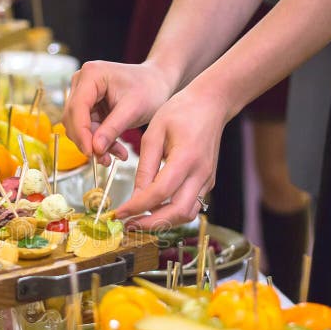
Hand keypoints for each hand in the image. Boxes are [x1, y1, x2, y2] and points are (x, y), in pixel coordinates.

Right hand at [62, 60, 176, 164]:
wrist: (156, 83)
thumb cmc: (149, 88)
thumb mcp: (133, 109)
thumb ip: (112, 128)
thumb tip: (95, 148)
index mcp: (91, 75)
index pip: (77, 108)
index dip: (81, 133)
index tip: (91, 152)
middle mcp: (82, 82)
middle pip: (73, 119)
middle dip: (88, 141)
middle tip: (104, 159)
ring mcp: (83, 95)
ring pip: (79, 127)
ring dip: (94, 144)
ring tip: (116, 154)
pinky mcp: (88, 107)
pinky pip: (88, 130)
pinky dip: (100, 142)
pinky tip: (116, 150)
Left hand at [116, 86, 227, 229]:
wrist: (211, 104)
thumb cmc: (181, 112)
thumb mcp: (154, 133)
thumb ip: (145, 166)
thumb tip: (135, 196)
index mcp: (186, 158)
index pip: (159, 193)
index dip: (137, 207)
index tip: (119, 213)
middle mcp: (201, 173)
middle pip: (178, 212)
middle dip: (151, 224)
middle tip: (128, 225)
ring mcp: (207, 180)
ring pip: (187, 214)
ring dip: (164, 222)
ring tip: (138, 220)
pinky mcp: (207, 182)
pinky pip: (191, 206)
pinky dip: (172, 213)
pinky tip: (153, 209)